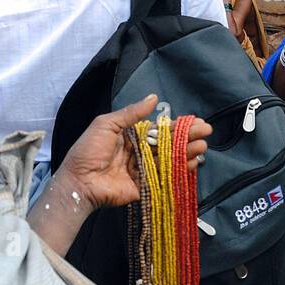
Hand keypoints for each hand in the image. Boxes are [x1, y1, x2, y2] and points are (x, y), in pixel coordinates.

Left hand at [54, 94, 211, 209]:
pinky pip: (165, 177)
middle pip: (169, 143)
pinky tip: (193, 163)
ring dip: (188, 152)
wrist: (78, 182)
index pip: (159, 129)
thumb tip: (154, 98)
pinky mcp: (145, 186)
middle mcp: (140, 151)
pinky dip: (180, 170)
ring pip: (170, 159)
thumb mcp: (106, 124)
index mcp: (131, 136)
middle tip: (206, 131)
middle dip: (188, 137)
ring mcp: (144, 169)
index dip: (177, 125)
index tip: (196, 121)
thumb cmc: (88, 150)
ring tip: (202, 147)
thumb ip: (131, 113)